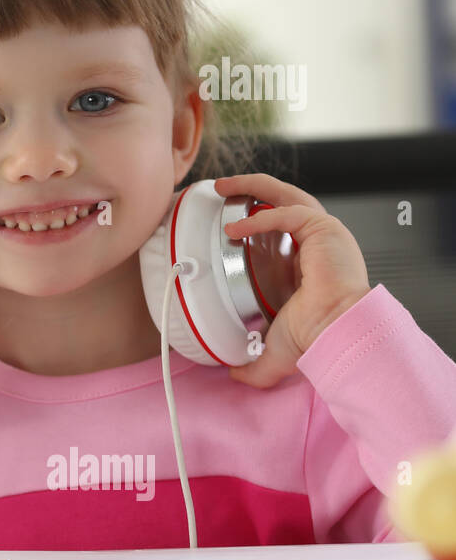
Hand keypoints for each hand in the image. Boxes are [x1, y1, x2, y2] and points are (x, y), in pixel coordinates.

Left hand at [213, 173, 370, 388]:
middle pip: (286, 202)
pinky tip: (234, 229)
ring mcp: (325, 234)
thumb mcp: (273, 350)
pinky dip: (260, 216)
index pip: (283, 229)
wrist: (335, 333)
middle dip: (254, 190)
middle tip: (224, 190)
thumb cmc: (315, 338)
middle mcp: (319, 244)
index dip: (257, 219)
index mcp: (309, 263)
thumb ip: (253, 363)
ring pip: (289, 196)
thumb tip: (234, 373)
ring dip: (255, 186)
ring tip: (224, 186)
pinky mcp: (325, 230)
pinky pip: (288, 213)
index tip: (229, 221)